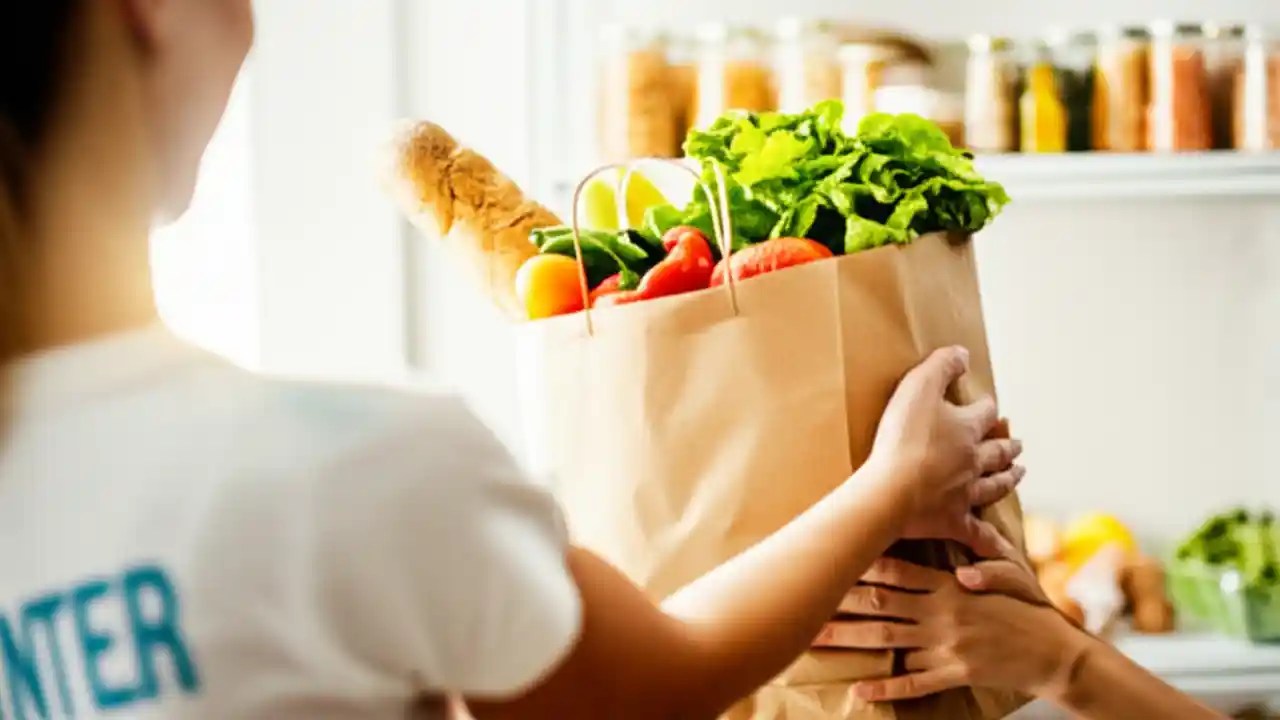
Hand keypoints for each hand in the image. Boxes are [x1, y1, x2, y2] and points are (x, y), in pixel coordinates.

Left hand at [812, 558, 1090, 701]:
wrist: (1056, 654)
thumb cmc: (1031, 608)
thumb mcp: (1014, 574)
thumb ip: (988, 565)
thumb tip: (963, 569)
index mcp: (952, 585)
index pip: (899, 570)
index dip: (864, 563)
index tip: (833, 557)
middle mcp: (944, 613)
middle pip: (881, 605)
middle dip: (840, 601)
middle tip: (806, 598)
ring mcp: (947, 646)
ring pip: (888, 642)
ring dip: (849, 640)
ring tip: (815, 639)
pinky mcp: (955, 673)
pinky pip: (915, 683)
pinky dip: (887, 688)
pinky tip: (860, 691)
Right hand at [867, 346, 1022, 555]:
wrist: (892, 490)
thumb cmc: (902, 437)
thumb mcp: (917, 387)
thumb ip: (940, 366)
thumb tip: (962, 352)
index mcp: (966, 429)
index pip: (984, 413)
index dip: (987, 407)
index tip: (988, 405)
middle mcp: (973, 462)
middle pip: (997, 452)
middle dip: (1008, 445)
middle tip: (1018, 444)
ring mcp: (965, 493)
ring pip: (994, 487)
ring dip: (1009, 480)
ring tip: (1019, 474)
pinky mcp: (953, 521)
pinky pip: (978, 535)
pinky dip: (991, 542)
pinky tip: (1003, 550)